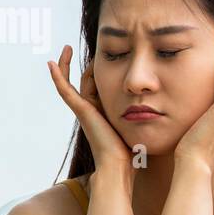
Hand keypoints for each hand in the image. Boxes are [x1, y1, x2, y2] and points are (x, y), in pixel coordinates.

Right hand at [48, 44, 132, 173]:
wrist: (118, 165)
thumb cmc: (132, 152)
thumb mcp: (139, 126)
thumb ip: (144, 116)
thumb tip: (162, 110)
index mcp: (104, 112)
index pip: (100, 86)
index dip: (103, 71)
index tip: (112, 56)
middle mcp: (92, 110)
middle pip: (88, 81)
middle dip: (89, 65)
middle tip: (95, 49)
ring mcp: (84, 110)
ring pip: (76, 82)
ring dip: (70, 65)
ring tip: (67, 48)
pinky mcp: (80, 111)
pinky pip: (65, 90)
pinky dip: (58, 76)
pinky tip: (52, 62)